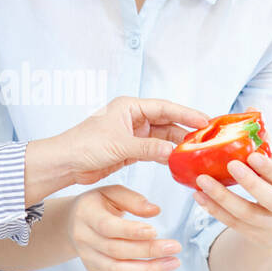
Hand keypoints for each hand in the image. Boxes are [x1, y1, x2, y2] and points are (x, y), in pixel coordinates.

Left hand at [25, 96, 209, 202]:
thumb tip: (173, 152)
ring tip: (194, 152)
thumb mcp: (120, 145)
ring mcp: (132, 135)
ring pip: (161, 137)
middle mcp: (132, 118)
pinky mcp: (129, 151)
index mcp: (129, 107)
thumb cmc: (84, 145)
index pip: (165, 107)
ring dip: (175, 145)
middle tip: (206, 138)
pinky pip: (153, 151)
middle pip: (166, 121)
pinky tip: (176, 161)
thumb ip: (149, 148)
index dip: (186, 113)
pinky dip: (164, 156)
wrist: (65, 163)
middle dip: (185, 130)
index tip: (205, 121)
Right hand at [67, 185, 181, 270]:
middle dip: (148, 251)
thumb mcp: (111, 192)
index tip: (154, 231)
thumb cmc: (96, 206)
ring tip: (171, 263)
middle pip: (116, 251)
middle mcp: (85, 238)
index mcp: (87, 214)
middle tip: (173, 247)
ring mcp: (89, 258)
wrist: (74, 222)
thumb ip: (133, 200)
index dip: (131, 231)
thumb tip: (154, 210)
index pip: (107, 226)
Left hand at [192, 149, 271, 252]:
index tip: (252, 155)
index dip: (270, 168)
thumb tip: (253, 109)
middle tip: (230, 165)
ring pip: (246, 214)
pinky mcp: (254, 236)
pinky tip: (200, 196)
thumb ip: (266, 145)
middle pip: (270, 199)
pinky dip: (214, 210)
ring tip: (202, 180)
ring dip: (222, 197)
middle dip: (250, 183)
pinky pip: (232, 223)